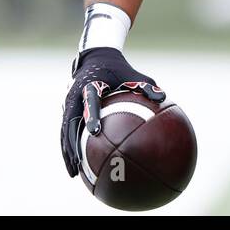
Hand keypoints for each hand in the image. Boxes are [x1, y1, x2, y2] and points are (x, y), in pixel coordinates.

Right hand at [60, 47, 164, 176]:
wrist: (96, 57)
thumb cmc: (117, 68)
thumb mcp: (132, 74)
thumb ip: (146, 86)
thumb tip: (164, 98)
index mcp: (90, 86)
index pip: (90, 102)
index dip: (91, 116)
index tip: (95, 131)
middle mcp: (75, 96)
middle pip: (69, 122)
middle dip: (72, 142)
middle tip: (78, 161)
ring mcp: (68, 104)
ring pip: (65, 130)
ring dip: (67, 151)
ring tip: (73, 172)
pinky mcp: (68, 110)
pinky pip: (67, 130)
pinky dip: (70, 147)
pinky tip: (76, 165)